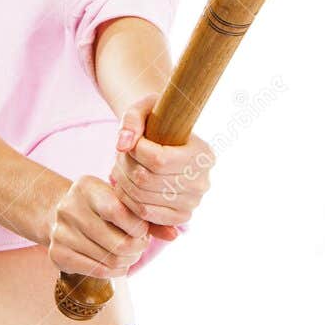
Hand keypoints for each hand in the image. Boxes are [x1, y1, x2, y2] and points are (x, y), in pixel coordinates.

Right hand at [44, 175, 151, 278]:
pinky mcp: (57, 254)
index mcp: (86, 187)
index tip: (143, 229)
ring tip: (129, 253)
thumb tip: (174, 235)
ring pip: (110, 260)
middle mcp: (69, 208)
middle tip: (139, 245)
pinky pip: (96, 271)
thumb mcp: (119, 200)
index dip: (139, 227)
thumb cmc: (99, 206)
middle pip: (118, 243)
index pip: (119, 212)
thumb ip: (146, 215)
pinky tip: (117, 263)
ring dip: (128, 261)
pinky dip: (114, 271)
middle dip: (137, 249)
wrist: (57, 213)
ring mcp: (60, 232)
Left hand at [110, 93, 214, 240]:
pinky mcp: (181, 216)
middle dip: (125, 166)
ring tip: (122, 167)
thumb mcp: (146, 108)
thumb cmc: (159, 121)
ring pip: (142, 198)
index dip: (135, 150)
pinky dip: (128, 200)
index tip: (132, 140)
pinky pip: (145, 214)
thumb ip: (132, 119)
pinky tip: (127, 184)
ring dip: (122, 182)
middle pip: (146, 180)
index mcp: (202, 154)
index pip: (158, 160)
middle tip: (122, 155)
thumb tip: (123, 145)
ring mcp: (193, 202)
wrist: (171, 140)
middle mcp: (202, 181)